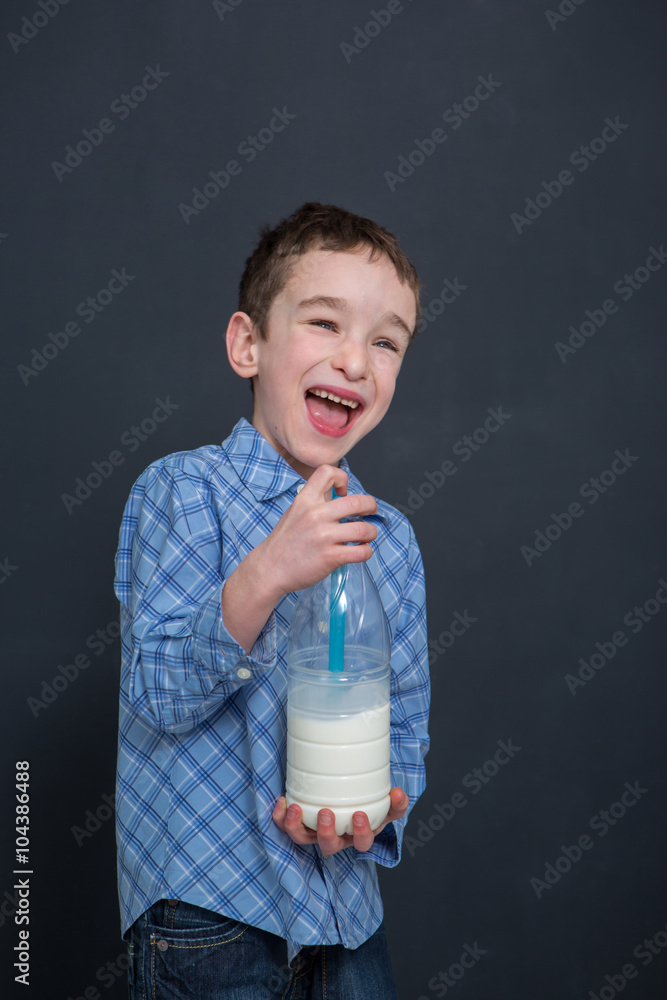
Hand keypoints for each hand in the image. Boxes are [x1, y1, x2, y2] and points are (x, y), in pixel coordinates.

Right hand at [255, 464, 378, 601]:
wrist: (269, 569)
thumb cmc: (283, 543)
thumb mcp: (294, 512)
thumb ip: (314, 502)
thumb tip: (338, 495)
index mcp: (305, 500)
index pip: (328, 472)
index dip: (342, 478)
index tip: (344, 492)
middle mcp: (315, 515)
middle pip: (357, 502)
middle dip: (370, 506)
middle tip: (371, 511)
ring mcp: (324, 536)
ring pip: (365, 529)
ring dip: (371, 532)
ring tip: (367, 536)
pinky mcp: (330, 557)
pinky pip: (361, 552)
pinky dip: (366, 551)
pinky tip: (360, 551)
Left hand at [272, 787, 408, 854]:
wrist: (347, 801)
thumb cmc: (366, 806)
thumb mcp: (385, 806)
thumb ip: (396, 803)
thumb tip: (399, 793)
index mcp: (357, 836)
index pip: (361, 843)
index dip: (360, 832)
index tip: (359, 814)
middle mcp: (336, 839)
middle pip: (329, 847)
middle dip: (326, 832)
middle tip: (326, 812)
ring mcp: (315, 834)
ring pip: (303, 840)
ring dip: (296, 827)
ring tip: (295, 808)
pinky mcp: (298, 826)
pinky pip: (285, 828)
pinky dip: (280, 817)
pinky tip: (282, 801)